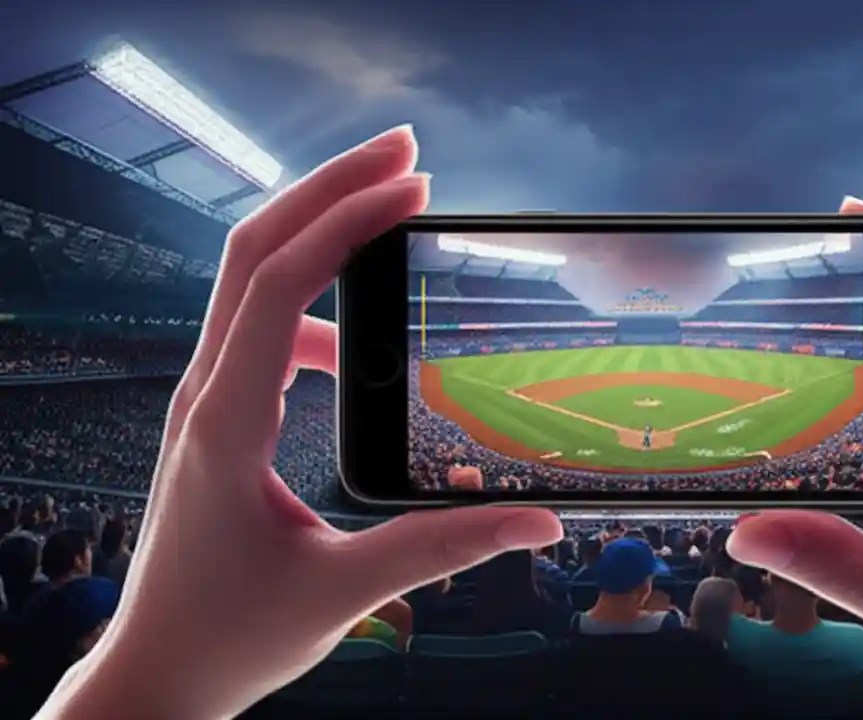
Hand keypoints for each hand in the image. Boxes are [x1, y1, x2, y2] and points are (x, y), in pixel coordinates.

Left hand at [38, 126, 562, 719]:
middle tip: (407, 150)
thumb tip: (540, 522)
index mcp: (227, 425)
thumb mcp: (344, 591)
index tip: (416, 185)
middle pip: (252, 249)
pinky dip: (309, 299)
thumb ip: (445, 547)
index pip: (279, 285)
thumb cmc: (231, 636)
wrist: (156, 673)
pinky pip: (258, 327)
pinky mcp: (216, 416)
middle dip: (329, 188)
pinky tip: (350, 343)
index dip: (346, 222)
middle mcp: (203, 396)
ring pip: (249, 278)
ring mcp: (202, 401)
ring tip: (390, 210)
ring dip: (317, 230)